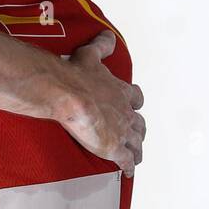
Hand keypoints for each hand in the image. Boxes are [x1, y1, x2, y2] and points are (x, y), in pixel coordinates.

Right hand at [58, 30, 145, 172]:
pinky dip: (129, 166)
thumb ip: (102, 46)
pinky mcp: (114, 147)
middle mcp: (125, 112)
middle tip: (137, 134)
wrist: (68, 93)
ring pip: (136, 142)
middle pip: (139, 123)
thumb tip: (108, 36)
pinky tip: (129, 172)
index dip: (134, 102)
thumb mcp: (91, 54)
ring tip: (137, 156)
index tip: (134, 105)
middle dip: (139, 129)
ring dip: (137, 149)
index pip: (135, 98)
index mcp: (121, 91)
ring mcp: (122, 131)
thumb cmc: (77, 75)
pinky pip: (126, 160)